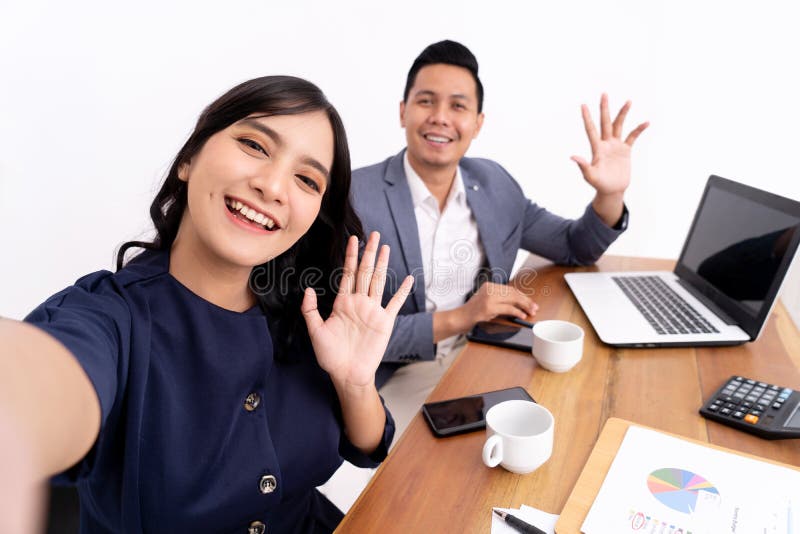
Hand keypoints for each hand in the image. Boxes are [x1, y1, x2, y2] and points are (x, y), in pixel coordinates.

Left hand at [302, 232, 412, 386]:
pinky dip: (402, 292)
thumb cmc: (330, 355)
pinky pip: (395, 304)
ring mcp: (373, 311)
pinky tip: (408, 280)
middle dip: (369, 253)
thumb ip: (310, 310)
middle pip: (365, 272)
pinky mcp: (384, 322)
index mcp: (342, 303)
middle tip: (374, 234)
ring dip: (382, 265)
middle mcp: (359, 303)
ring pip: (379, 282)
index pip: (348, 274)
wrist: (347, 374)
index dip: (351, 256)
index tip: (353, 239)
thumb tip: (309, 289)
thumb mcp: (315, 331)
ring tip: (386, 247)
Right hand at [461, 281, 537, 325]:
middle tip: (535, 308)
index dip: (523, 296)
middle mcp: (489, 289)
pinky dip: (517, 312)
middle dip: (526, 301)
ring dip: (524, 306)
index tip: (531, 302)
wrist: (460, 317)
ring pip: (512, 299)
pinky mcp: (488, 307)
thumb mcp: (487, 301)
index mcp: (489, 286)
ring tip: (531, 312)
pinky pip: (507, 309)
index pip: (511, 289)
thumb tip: (519, 303)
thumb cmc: (474, 311)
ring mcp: (488, 298)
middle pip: (513, 293)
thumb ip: (500, 299)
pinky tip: (522, 316)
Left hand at [571, 93, 648, 196]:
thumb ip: (583, 166)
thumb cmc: (599, 184)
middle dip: (604, 108)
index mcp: (596, 148)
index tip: (583, 104)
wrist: (612, 190)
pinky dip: (639, 130)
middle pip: (605, 122)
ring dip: (623, 114)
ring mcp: (616, 145)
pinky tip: (646, 122)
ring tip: (628, 101)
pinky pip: (633, 137)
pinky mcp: (625, 150)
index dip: (587, 118)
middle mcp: (606, 144)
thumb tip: (572, 157)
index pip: (591, 129)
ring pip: (619, 125)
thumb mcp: (590, 176)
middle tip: (604, 94)